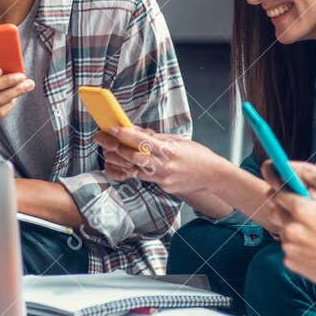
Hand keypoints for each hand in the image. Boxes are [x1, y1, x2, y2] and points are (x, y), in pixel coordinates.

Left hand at [97, 126, 228, 199]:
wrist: (214, 176)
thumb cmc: (198, 155)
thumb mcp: (179, 141)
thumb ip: (158, 138)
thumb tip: (136, 131)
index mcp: (170, 150)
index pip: (143, 141)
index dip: (125, 135)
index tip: (111, 128)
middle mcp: (165, 165)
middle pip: (134, 157)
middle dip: (114, 147)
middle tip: (101, 139)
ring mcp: (163, 178)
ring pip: (134, 170)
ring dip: (118, 160)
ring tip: (106, 152)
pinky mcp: (163, 186)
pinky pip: (142, 178)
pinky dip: (129, 172)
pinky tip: (117, 167)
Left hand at [276, 167, 315, 287]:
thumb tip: (307, 173)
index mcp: (301, 210)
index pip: (278, 194)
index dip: (284, 192)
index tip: (290, 195)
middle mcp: (290, 227)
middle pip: (276, 213)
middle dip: (286, 211)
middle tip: (305, 216)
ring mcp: (289, 246)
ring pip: (283, 232)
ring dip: (293, 231)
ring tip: (315, 236)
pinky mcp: (291, 262)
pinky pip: (289, 250)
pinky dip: (297, 248)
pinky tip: (315, 250)